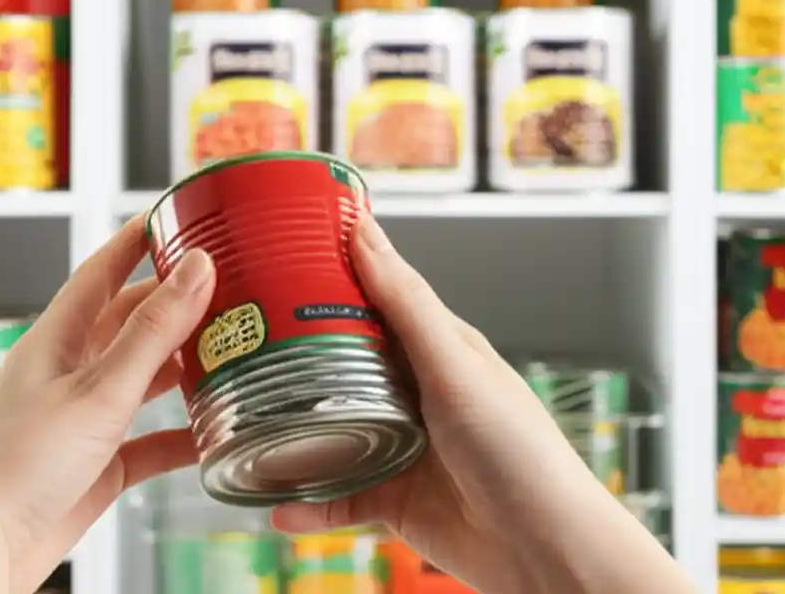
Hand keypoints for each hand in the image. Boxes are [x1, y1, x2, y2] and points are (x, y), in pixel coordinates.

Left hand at [0, 216, 215, 593]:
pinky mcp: (99, 462)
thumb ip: (152, 331)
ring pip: (146, 378)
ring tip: (233, 351)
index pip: (103, 269)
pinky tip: (214, 433)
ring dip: (186, 367)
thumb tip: (196, 266)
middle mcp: (71, 371)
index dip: (138, 238)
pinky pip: (151, 439)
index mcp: (57, 338)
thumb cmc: (17, 465)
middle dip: (178, 303)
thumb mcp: (98, 390)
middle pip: (132, 321)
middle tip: (230, 285)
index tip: (175, 212)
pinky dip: (183, 435)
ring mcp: (85, 417)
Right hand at [270, 214, 692, 593]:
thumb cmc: (521, 452)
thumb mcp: (456, 366)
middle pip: (339, 365)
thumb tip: (365, 234)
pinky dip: (305, 505)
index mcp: (436, 348)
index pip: (374, 296)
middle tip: (239, 344)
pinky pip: (335, 499)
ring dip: (289, 436)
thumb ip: (406, 304)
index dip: (329, 275)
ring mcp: (400, 447)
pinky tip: (276, 507)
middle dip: (291, 357)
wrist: (545, 550)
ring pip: (327, 433)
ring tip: (243, 431)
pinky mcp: (392, 500)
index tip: (276, 254)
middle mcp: (414, 393)